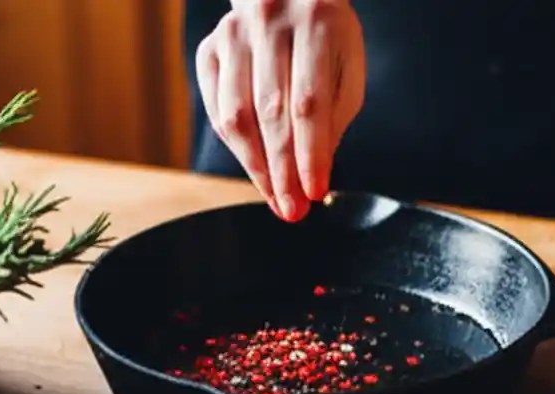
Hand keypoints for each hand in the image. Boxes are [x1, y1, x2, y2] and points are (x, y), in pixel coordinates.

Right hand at [195, 0, 365, 221]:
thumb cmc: (324, 37)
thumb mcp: (346, 66)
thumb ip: (332, 116)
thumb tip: (312, 175)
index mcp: (316, 22)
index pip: (309, 102)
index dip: (310, 153)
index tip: (315, 192)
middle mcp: (268, 23)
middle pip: (270, 113)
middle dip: (283, 170)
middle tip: (293, 210)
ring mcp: (232, 36)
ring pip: (237, 116)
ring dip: (256, 166)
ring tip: (275, 198)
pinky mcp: (208, 50)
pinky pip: (217, 110)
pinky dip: (236, 147)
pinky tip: (256, 168)